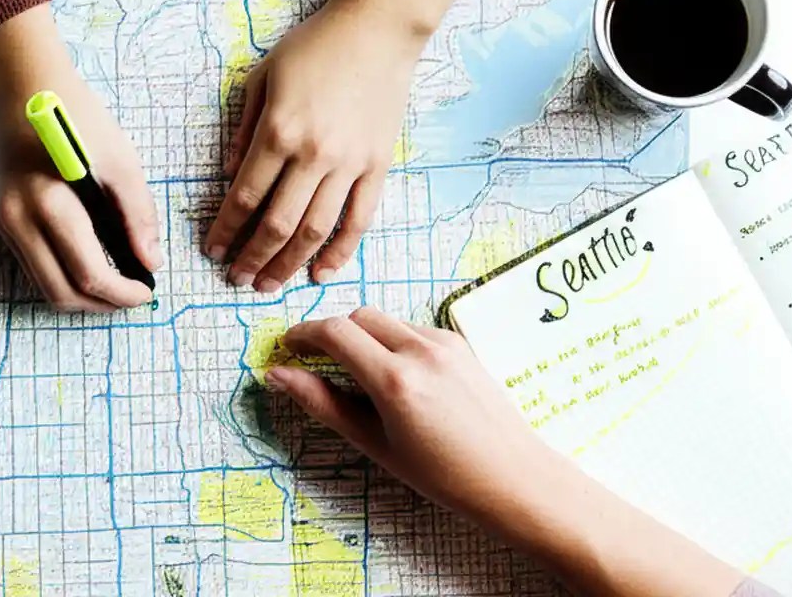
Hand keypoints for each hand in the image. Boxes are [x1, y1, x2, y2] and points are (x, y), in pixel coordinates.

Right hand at [0, 5, 161, 311]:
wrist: (19, 80)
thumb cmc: (75, 113)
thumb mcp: (119, 158)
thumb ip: (137, 214)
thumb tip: (150, 260)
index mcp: (50, 205)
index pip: (88, 275)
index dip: (122, 295)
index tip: (147, 293)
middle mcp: (17, 221)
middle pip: (60, 293)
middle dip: (100, 306)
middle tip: (132, 297)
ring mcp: (2, 221)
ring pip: (41, 284)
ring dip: (79, 295)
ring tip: (114, 284)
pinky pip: (31, 263)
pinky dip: (61, 274)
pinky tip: (89, 261)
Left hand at [205, 0, 465, 291]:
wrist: (377, 29)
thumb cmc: (314, 46)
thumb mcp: (262, 78)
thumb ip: (244, 129)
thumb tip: (229, 174)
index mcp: (278, 132)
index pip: (244, 197)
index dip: (226, 230)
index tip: (213, 251)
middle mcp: (313, 155)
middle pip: (277, 225)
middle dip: (253, 259)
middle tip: (237, 280)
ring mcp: (349, 164)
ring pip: (315, 231)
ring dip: (289, 264)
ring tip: (269, 284)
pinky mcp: (377, 166)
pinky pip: (358, 219)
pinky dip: (340, 252)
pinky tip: (321, 273)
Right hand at [269, 307, 745, 596]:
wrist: (512, 476)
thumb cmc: (442, 474)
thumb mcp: (374, 444)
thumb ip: (324, 404)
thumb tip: (279, 375)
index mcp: (394, 380)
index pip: (334, 332)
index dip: (302, 334)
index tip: (287, 346)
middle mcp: (420, 350)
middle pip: (357, 316)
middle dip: (332, 333)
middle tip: (316, 361)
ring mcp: (444, 342)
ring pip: (385, 319)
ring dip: (363, 336)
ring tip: (358, 376)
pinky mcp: (460, 343)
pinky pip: (412, 328)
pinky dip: (392, 342)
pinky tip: (397, 378)